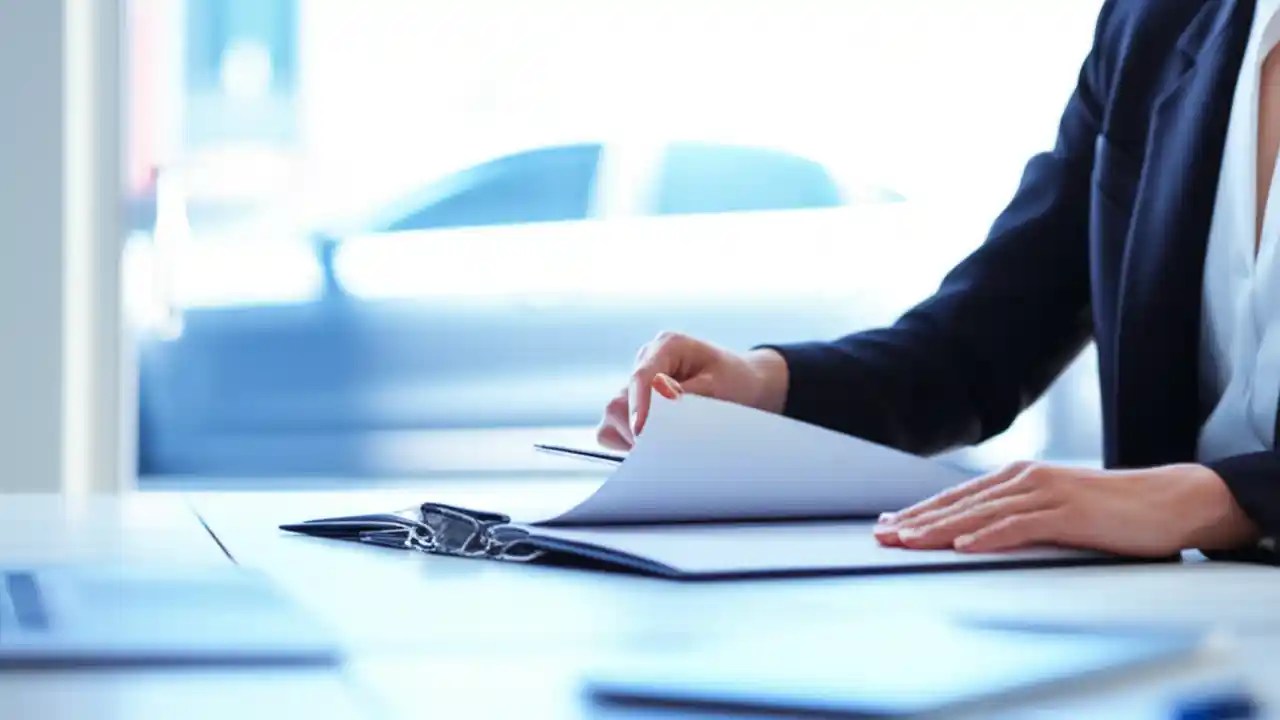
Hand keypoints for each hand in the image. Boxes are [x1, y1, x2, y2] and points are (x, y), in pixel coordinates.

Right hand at [596, 332, 788, 450]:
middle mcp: (646, 361)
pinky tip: (654, 445)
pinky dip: (628, 441)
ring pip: (614, 416)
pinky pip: (613, 426)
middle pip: (620, 401)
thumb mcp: (721, 386)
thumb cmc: (735, 379)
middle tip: (664, 450)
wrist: (743, 382)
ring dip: (633, 437)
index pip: (642, 377)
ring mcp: (637, 382)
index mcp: (668, 346)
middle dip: (637, 429)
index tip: (641, 433)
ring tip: (665, 447)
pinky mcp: (634, 401)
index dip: (639, 406)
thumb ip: (689, 397)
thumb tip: (660, 412)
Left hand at [873, 461, 1257, 555]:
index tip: (887, 526)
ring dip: (940, 529)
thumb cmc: (1108, 511)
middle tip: (881, 537)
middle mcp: (1024, 479)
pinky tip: (964, 546)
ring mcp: (1045, 493)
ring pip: (979, 513)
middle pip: (959, 504)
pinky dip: (989, 535)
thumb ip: (1018, 516)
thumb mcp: (1053, 510)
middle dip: (916, 521)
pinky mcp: (1067, 512)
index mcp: (1017, 478)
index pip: (957, 498)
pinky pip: (1019, 525)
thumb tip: (977, 534)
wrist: (1166, 500)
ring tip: (908, 541)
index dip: (920, 512)